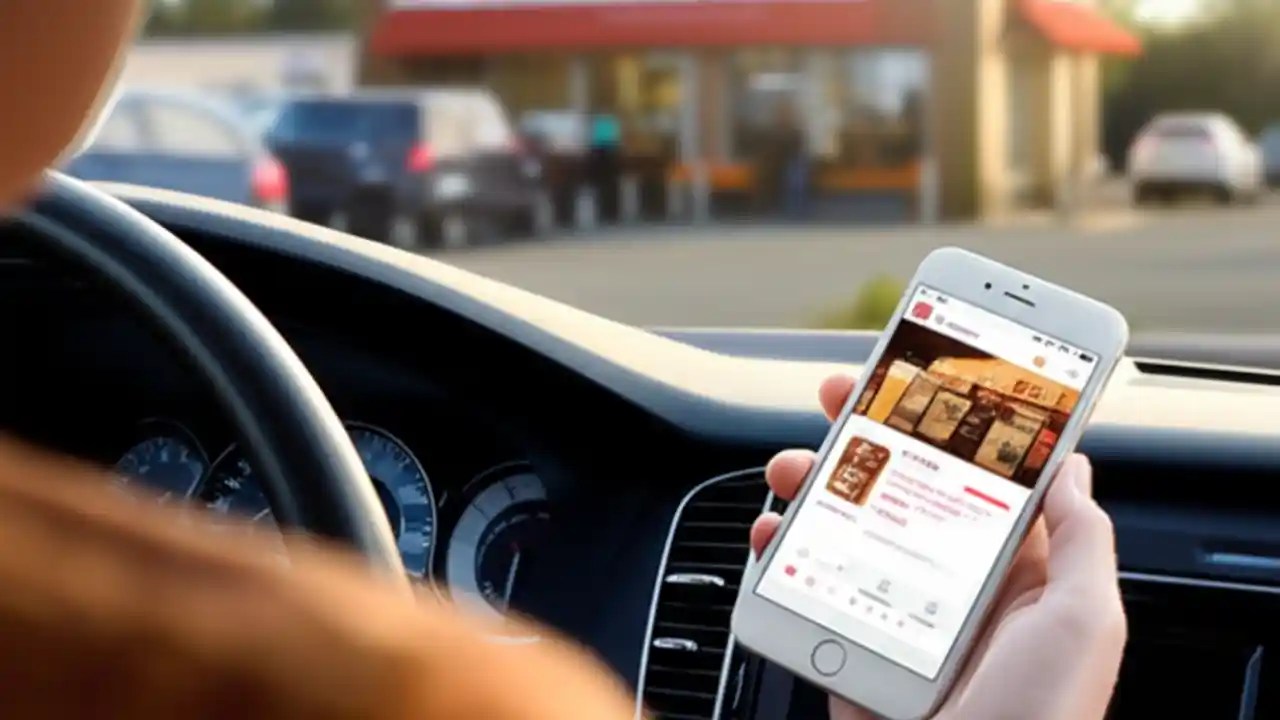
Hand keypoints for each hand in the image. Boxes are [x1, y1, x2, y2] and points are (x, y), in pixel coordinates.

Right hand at [749, 375, 1126, 719]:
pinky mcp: (848, 648)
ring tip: (792, 468)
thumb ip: (1081, 540)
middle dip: (867, 438)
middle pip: (901, 494)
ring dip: (814, 487)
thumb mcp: (1085, 622)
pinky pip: (807, 588)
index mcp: (1014, 580)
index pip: (978, 482)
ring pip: (845, 532)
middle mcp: (951, 593)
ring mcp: (894, 619)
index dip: (948, 426)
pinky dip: (779, 554)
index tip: (919, 379)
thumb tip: (1073, 466)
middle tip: (839, 398)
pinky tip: (771, 533)